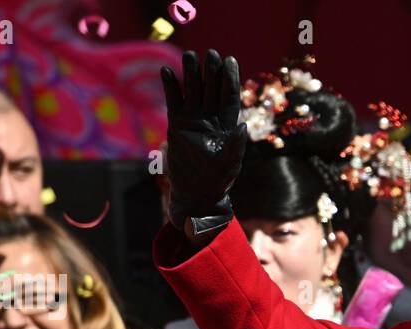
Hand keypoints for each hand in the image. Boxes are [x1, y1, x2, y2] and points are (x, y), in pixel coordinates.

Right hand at [160, 49, 245, 235]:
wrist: (196, 193)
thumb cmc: (217, 181)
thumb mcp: (230, 165)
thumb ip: (236, 146)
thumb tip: (242, 126)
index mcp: (228, 125)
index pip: (229, 96)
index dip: (230, 78)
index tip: (230, 60)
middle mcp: (211, 119)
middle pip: (212, 89)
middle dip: (212, 71)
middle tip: (210, 54)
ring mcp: (194, 120)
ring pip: (193, 91)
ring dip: (191, 74)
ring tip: (189, 55)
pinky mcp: (177, 125)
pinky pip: (174, 102)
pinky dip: (172, 87)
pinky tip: (168, 72)